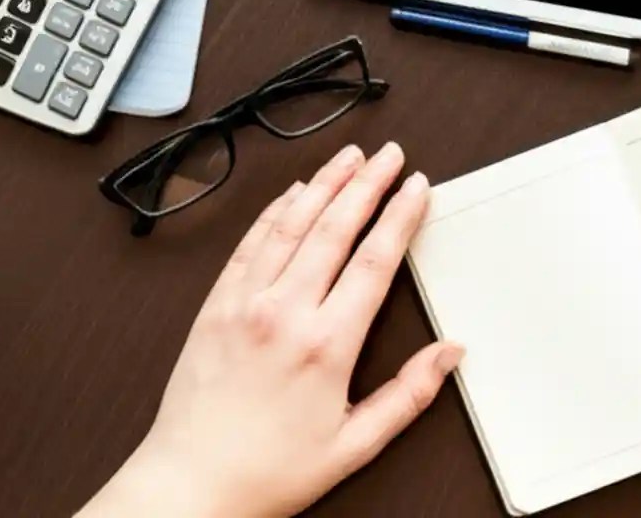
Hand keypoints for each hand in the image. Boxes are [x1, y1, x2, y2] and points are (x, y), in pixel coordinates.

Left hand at [78, 143, 462, 517]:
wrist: (190, 485)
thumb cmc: (270, 471)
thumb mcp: (356, 444)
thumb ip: (409, 394)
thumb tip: (450, 353)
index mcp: (326, 345)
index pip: (374, 260)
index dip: (400, 215)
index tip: (417, 187)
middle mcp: (284, 314)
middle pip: (334, 229)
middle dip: (367, 184)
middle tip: (390, 155)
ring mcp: (244, 305)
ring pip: (290, 226)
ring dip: (323, 185)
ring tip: (348, 157)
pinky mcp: (214, 308)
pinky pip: (249, 246)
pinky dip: (274, 213)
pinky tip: (292, 195)